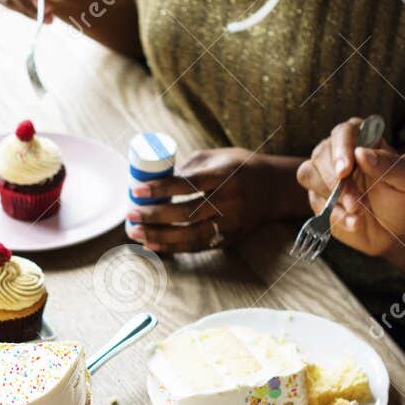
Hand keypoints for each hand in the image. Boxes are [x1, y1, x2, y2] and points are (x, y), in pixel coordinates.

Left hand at [127, 148, 266, 253]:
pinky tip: (152, 244)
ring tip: (135, 232)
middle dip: (154, 216)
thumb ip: (189, 167)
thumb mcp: (218, 157)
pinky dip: (173, 247)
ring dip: (159, 236)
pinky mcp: (229, 238)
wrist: (273, 189)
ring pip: (190, 235)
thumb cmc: (238, 168)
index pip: (187, 184)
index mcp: (225, 175)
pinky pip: (197, 246)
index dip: (160, 189)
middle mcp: (229, 201)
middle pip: (186, 213)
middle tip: (130, 214)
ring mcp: (230, 223)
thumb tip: (156, 180)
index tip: (136, 190)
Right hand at [296, 120, 404, 261]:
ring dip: (332, 197)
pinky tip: (354, 222)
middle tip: (357, 202)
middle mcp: (339, 152)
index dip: (341, 149)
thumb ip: (388, 164)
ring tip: (358, 212)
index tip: (344, 171)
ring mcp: (325, 175)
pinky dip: (335, 215)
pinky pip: (315, 203)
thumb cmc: (403, 197)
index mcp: (362, 139)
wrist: (395, 229)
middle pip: (321, 154)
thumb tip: (361, 153)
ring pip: (308, 175)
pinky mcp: (318, 197)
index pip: (343, 132)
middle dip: (336, 182)